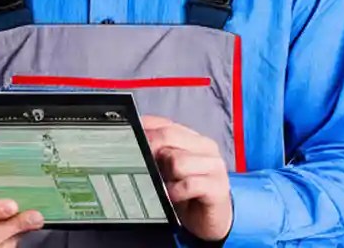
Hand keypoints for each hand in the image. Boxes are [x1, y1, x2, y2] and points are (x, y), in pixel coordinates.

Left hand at [142, 116, 232, 241]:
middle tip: (145, 168)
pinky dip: (176, 192)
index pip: (162, 123)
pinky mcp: (218, 187)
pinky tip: (175, 197)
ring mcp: (214, 166)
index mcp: (192, 137)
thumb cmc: (185, 192)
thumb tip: (130, 140)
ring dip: (166, 177)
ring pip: (177, 161)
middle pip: (167, 136)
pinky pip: (188, 184)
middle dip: (150, 151)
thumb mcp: (167, 169)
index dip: (142, 130)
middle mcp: (205, 146)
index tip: (125, 140)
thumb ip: (155, 152)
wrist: (210, 221)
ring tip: (168, 186)